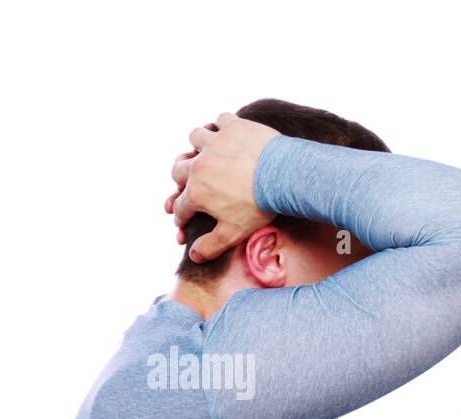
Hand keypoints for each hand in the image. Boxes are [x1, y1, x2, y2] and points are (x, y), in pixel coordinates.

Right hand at [166, 112, 280, 261]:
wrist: (282, 177)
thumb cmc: (259, 207)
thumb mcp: (234, 232)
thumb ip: (212, 245)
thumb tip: (193, 256)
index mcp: (197, 193)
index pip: (181, 207)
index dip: (181, 217)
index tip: (182, 220)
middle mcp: (199, 165)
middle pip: (178, 170)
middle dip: (180, 179)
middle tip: (186, 182)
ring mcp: (215, 143)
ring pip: (195, 138)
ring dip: (198, 145)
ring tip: (206, 151)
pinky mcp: (233, 127)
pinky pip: (222, 120)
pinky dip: (224, 125)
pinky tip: (228, 131)